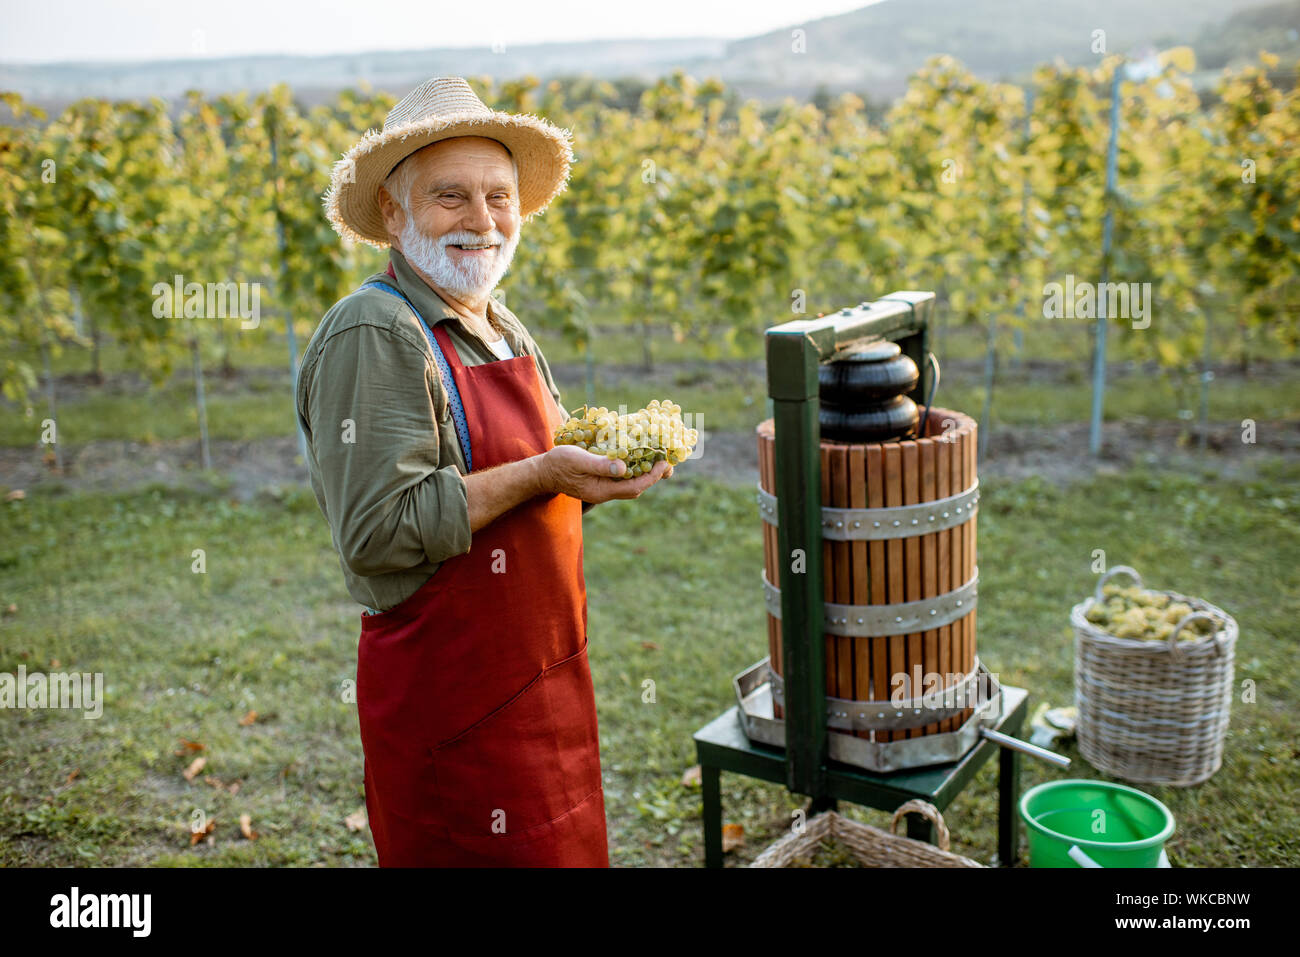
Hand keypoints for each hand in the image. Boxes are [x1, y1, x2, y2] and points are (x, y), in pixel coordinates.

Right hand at [539, 445, 672, 503]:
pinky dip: (634, 470)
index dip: (652, 476)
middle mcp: (605, 493)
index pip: (634, 486)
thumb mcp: (578, 460)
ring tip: (658, 459)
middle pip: (636, 488)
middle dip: (654, 476)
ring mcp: (603, 489)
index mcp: (602, 490)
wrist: (541, 473)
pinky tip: (639, 459)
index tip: (663, 463)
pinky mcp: (600, 483)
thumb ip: (600, 465)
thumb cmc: (558, 464)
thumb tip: (624, 468)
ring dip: (646, 473)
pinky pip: (622, 479)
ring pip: (631, 484)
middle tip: (668, 462)